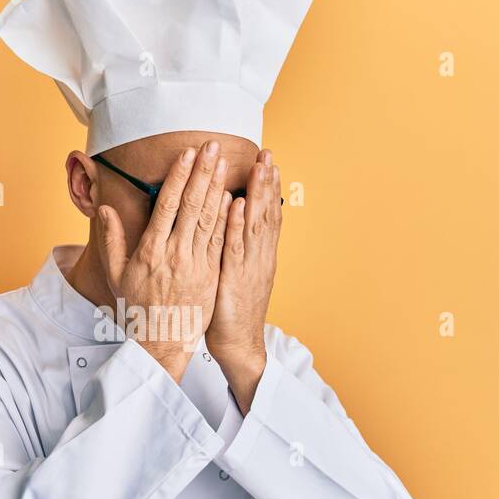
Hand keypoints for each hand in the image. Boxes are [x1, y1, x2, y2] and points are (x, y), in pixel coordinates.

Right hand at [94, 142, 231, 381]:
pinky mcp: (211, 276)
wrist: (160, 343)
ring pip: (209, 219)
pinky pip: (220, 242)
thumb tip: (105, 209)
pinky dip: (227, 218)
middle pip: (191, 205)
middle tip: (212, 147)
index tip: (187, 155)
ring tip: (224, 163)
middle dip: (202, 173)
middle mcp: (174, 254)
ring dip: (217, 188)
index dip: (178, 177)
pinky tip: (234, 197)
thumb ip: (112, 239)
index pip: (166, 205)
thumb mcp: (116, 275)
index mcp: (150, 251)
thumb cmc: (138, 308)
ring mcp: (195, 265)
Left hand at [209, 149, 280, 412]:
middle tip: (268, 153)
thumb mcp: (235, 275)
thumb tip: (230, 219)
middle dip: (266, 182)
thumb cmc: (230, 311)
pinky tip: (235, 204)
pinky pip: (234, 248)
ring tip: (259, 167)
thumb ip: (235, 247)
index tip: (268, 162)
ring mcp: (249, 268)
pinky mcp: (235, 280)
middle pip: (265, 214)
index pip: (266, 215)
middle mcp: (258, 257)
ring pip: (254, 225)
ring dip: (256, 194)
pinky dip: (236, 225)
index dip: (268, 188)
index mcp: (258, 255)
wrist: (238, 345)